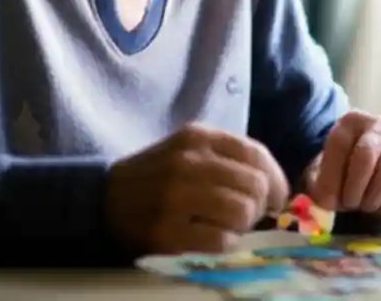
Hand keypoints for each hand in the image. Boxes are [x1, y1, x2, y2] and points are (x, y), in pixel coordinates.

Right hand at [105, 124, 289, 253]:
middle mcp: (187, 163)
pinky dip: (225, 242)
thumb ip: (231, 158)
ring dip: (243, 225)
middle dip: (261, 205)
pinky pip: (220, 240)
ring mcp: (174, 198)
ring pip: (241, 212)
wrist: (103, 199)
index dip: (276, 179)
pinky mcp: (166, 232)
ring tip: (229, 226)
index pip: (256, 154)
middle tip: (251, 215)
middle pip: (254, 185)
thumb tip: (276, 187)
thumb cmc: (158, 176)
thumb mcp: (190, 150)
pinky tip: (212, 237)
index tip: (276, 196)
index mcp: (197, 137)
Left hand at [307, 110, 380, 215]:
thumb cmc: (343, 168)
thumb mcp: (323, 170)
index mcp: (351, 122)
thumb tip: (326, 205)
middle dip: (354, 188)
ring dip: (375, 196)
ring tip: (365, 206)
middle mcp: (380, 126)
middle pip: (366, 155)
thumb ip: (320, 186)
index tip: (327, 202)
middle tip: (349, 205)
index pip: (339, 144)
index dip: (331, 178)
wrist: (368, 163)